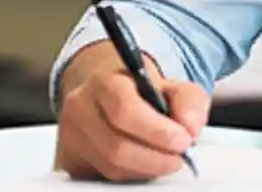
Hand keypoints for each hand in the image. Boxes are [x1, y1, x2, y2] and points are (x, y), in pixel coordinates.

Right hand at [56, 70, 209, 180]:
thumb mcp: (170, 86)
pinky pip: (104, 178)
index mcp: (104, 83)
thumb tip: (190, 128)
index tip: (183, 140)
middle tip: (179, 157)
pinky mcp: (71, 161)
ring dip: (146, 168)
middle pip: (116, 147)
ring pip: (111, 167)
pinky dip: (132, 175)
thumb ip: (189, 101)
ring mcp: (71, 137)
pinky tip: (144, 163)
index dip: (157, 131)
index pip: (124, 109)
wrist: (107, 97)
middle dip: (156, 157)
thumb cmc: (139, 93)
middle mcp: (80, 109)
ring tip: (165, 159)